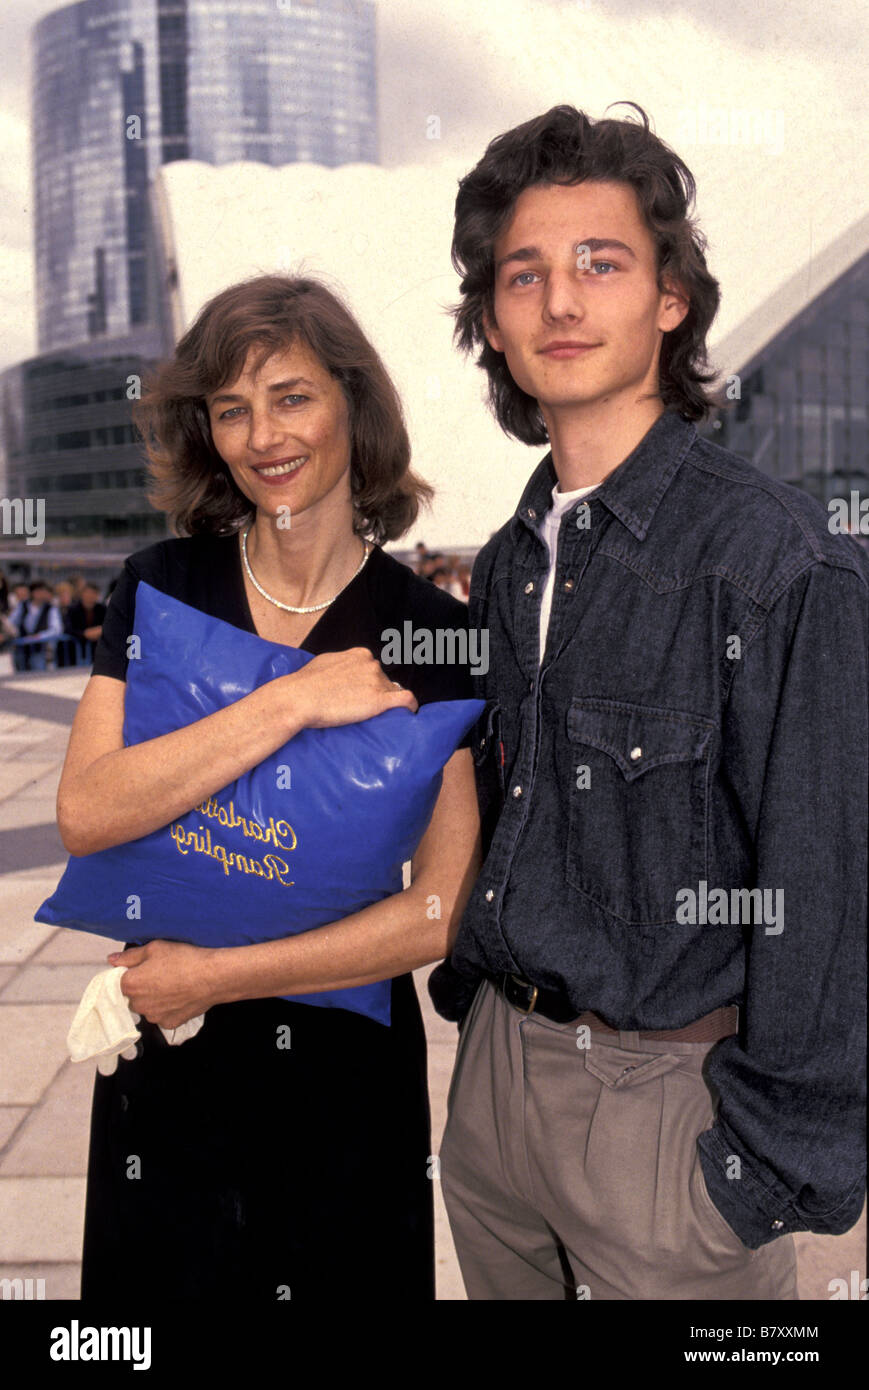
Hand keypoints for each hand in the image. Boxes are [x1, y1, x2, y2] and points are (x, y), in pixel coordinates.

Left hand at [107, 940, 220, 1028]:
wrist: (212, 977)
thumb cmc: (184, 960)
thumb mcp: (155, 948)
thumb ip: (130, 956)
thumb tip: (112, 960)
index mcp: (130, 984)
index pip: (118, 982)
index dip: (130, 974)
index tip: (142, 969)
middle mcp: (138, 1004)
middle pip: (132, 996)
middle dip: (141, 987)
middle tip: (160, 974)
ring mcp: (154, 1016)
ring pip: (147, 1007)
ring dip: (153, 999)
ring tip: (172, 984)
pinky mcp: (169, 1023)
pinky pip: (162, 1015)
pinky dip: (167, 1008)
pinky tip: (179, 995)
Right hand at [287, 646, 417, 728]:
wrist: (300, 698)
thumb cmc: (305, 684)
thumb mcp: (324, 663)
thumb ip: (340, 664)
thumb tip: (341, 670)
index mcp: (359, 654)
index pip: (373, 668)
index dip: (370, 682)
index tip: (364, 693)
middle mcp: (371, 664)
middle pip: (383, 680)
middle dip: (376, 693)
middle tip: (363, 708)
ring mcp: (376, 681)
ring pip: (392, 691)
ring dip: (387, 702)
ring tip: (376, 716)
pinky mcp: (379, 700)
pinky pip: (406, 700)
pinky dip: (410, 705)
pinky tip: (410, 713)